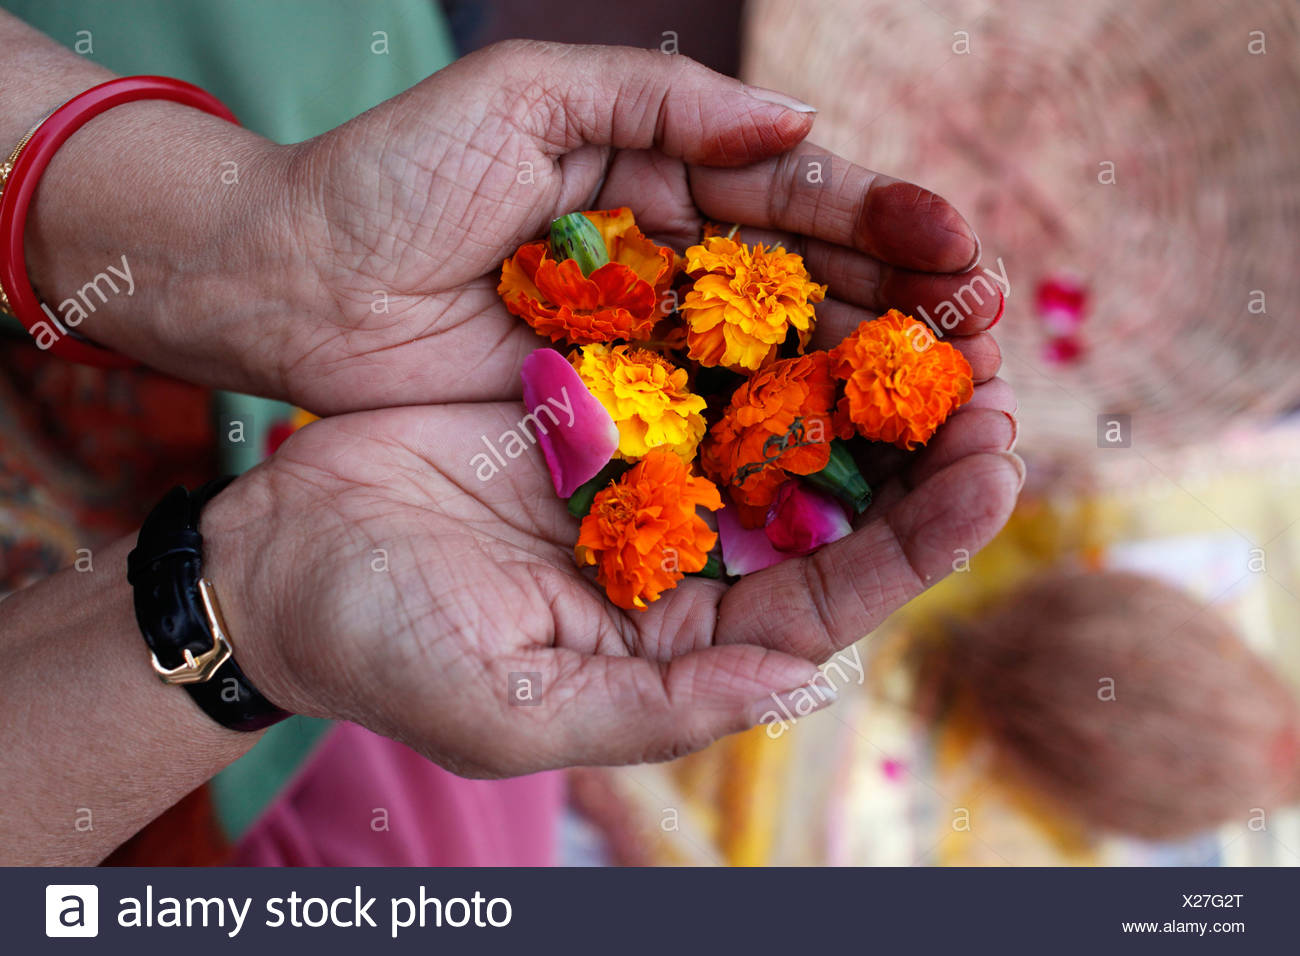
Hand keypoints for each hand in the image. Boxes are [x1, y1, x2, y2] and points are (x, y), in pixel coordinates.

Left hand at [30, 41, 1003, 412]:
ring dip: (867, 381)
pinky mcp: (608, 417)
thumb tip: (792, 126)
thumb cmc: (390, 178)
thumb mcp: (521, 100)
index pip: (793, 200)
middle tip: (988, 336)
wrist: (289, 284)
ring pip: (775, 361)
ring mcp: (642, 348)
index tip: (960, 251)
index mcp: (657, 179)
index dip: (882, 222)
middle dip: (903, 308)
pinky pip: (710, 426)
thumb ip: (654, 102)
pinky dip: (782, 438)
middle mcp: (665, 266)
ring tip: (956, 402)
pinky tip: (853, 456)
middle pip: (807, 286)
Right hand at [203, 391, 1019, 775]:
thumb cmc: (384, 650)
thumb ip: (667, 705)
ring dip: (860, 371)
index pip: (832, 593)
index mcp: (684, 638)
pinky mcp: (600, 401)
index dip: (922, 539)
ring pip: (780, 421)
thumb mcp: (520, 708)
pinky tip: (819, 276)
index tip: (996, 472)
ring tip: (939, 314)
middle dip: (921, 446)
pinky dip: (761, 323)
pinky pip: (698, 357)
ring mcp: (645, 472)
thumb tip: (808, 687)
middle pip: (831, 502)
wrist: (278, 561)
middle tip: (997, 376)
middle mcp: (684, 556)